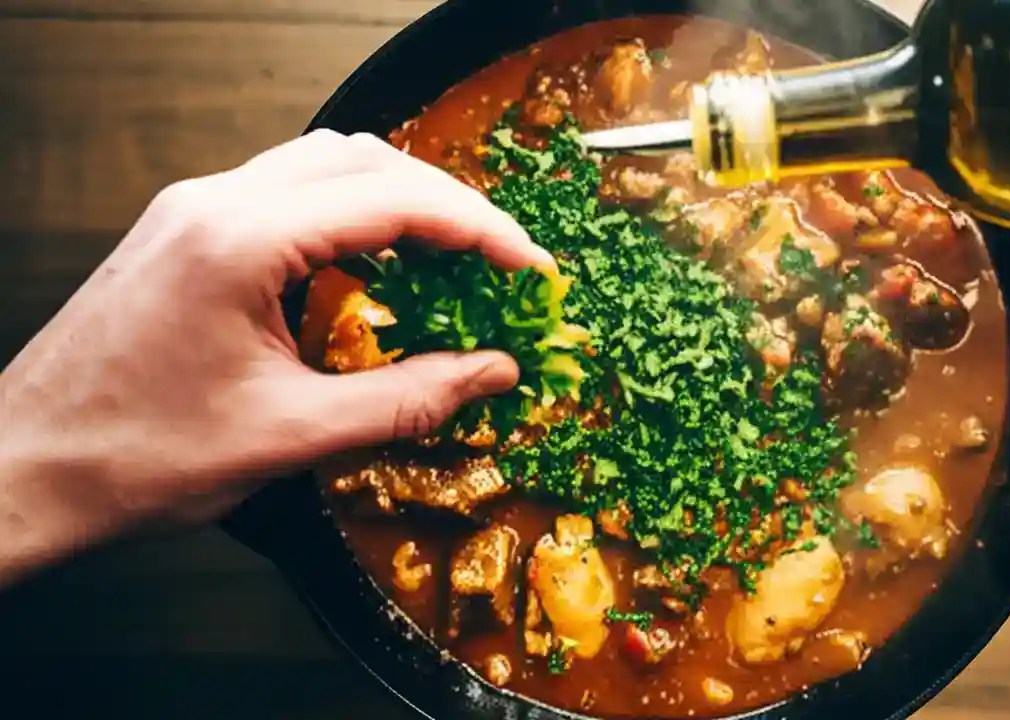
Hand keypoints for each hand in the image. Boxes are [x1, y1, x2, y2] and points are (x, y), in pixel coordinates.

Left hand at [0, 130, 552, 585]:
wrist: (24, 470)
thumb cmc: (136, 459)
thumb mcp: (293, 436)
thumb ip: (409, 398)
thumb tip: (494, 373)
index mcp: (241, 240)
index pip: (393, 200)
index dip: (479, 231)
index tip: (530, 268)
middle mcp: (215, 202)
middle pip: (365, 160)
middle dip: (448, 206)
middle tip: (502, 264)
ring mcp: (194, 209)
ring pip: (326, 164)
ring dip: (399, 202)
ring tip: (452, 262)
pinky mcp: (185, 230)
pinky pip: (288, 193)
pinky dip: (350, 217)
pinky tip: (375, 267)